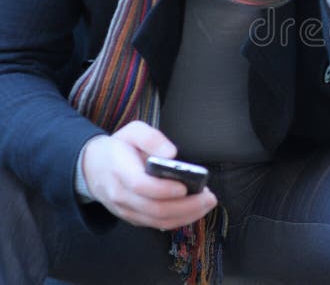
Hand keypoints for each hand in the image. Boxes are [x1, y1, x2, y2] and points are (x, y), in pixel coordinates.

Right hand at [81, 121, 216, 229]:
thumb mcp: (133, 132)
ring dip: (187, 215)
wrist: (93, 168)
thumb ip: (151, 138)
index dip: (164, 189)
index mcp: (120, 171)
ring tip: (207, 202)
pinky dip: (179, 220)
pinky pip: (158, 224)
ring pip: (158, 221)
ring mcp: (126, 210)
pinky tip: (196, 209)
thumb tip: (171, 153)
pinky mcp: (134, 218)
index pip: (142, 186)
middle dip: (186, 206)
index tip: (185, 186)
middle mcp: (121, 195)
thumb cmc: (118, 147)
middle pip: (155, 209)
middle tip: (209, 197)